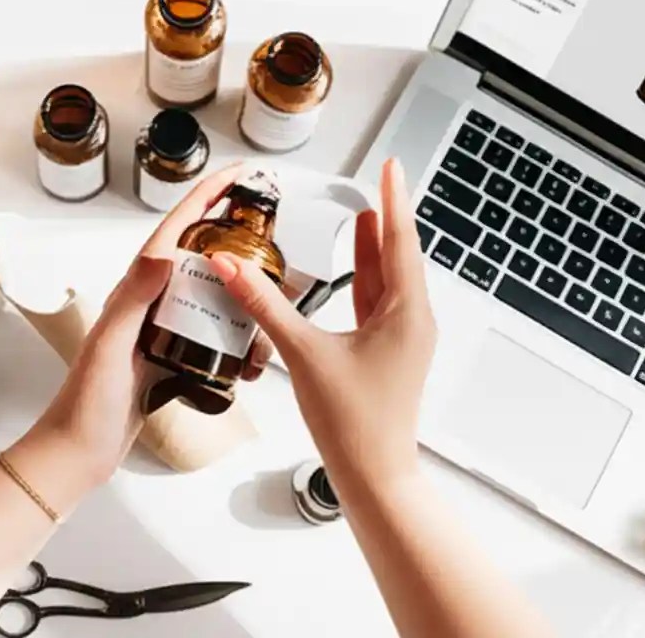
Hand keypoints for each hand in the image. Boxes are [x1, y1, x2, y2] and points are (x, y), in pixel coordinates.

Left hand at [28, 164, 273, 485]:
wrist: (78, 452)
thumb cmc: (84, 405)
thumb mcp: (108, 347)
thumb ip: (132, 301)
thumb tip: (163, 255)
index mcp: (132, 292)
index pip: (173, 232)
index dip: (204, 199)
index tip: (234, 176)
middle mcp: (147, 305)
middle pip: (199, 257)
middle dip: (233, 240)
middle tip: (269, 233)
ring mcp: (160, 332)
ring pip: (210, 297)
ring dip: (241, 294)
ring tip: (271, 295)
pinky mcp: (170, 358)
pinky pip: (210, 336)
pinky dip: (234, 338)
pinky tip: (251, 349)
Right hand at [211, 158, 435, 483]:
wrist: (374, 477)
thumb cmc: (353, 423)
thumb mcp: (302, 354)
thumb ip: (264, 306)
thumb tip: (232, 268)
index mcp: (406, 313)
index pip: (400, 240)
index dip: (394, 199)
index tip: (393, 166)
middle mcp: (412, 321)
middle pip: (398, 255)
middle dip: (384, 218)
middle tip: (378, 183)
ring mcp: (403, 340)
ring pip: (389, 281)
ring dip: (374, 248)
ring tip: (365, 216)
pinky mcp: (388, 356)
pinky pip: (379, 304)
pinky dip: (366, 280)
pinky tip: (355, 272)